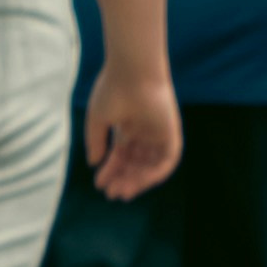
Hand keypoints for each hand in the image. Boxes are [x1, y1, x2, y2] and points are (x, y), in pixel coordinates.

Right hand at [85, 58, 182, 199]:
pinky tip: (140, 182)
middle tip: (112, 194)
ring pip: (151, 165)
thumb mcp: (98, 120)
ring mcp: (158, 132)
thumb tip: (94, 164)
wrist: (132, 72)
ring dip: (138, 181)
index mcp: (127, 125)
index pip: (121, 155)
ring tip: (122, 192)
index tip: (99, 185)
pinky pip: (168, 160)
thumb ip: (96, 142)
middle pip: (136, 163)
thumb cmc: (112, 89)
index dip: (111, 170)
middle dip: (124, 179)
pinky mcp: (172, 132)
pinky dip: (155, 174)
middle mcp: (144, 130)